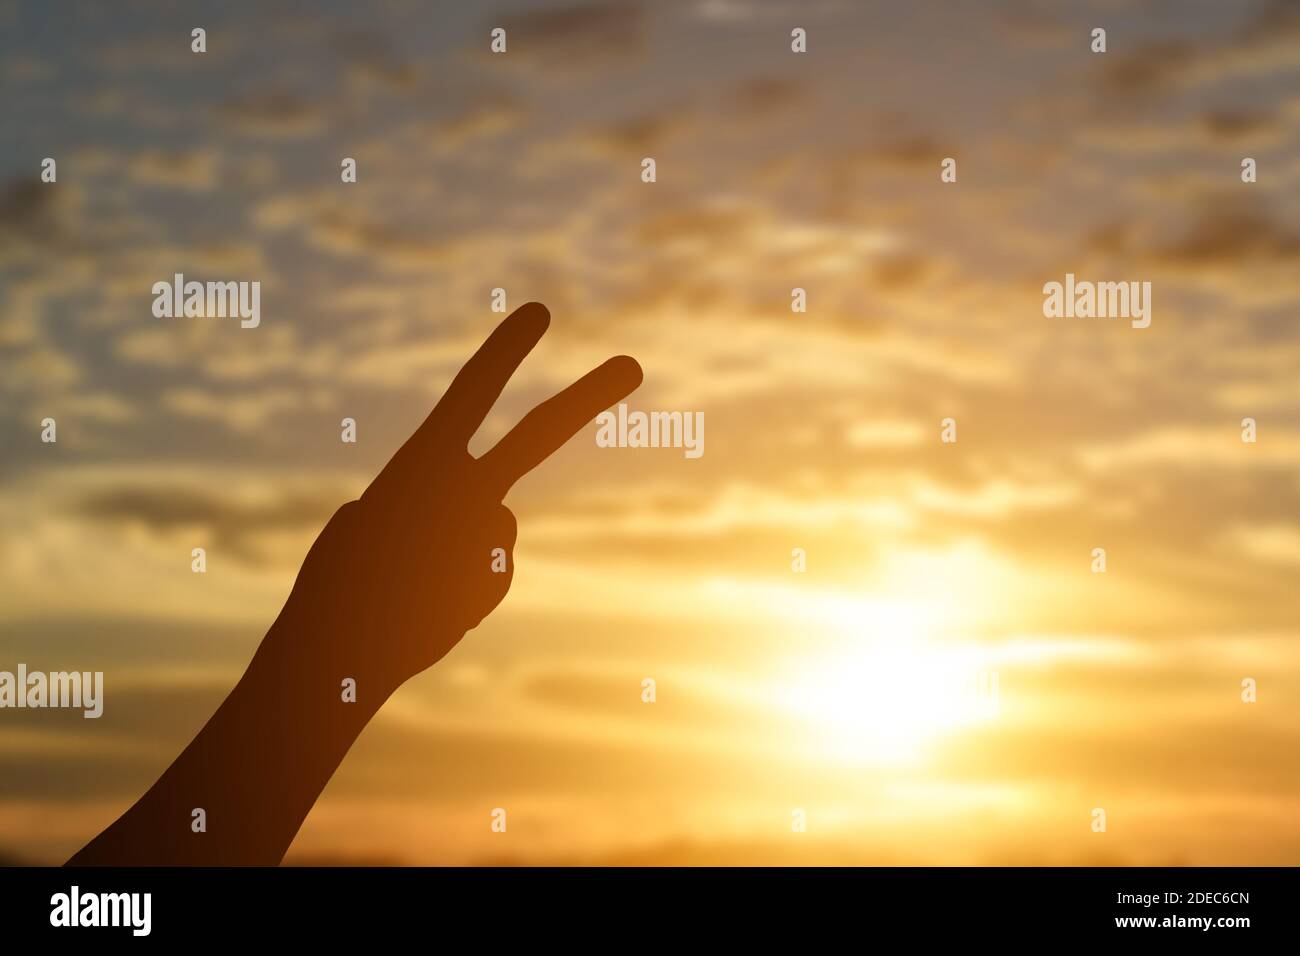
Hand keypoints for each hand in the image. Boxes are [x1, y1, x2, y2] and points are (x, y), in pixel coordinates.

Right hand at [271, 302, 641, 697]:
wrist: (337, 656)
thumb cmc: (336, 580)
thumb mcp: (366, 523)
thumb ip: (427, 503)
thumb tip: (496, 519)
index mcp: (419, 464)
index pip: (471, 392)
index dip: (504, 351)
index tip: (540, 312)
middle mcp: (466, 493)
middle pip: (538, 435)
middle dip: (587, 397)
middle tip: (632, 366)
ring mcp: (488, 538)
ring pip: (495, 526)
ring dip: (460, 549)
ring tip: (411, 581)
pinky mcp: (499, 580)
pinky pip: (488, 571)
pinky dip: (462, 587)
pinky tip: (428, 607)